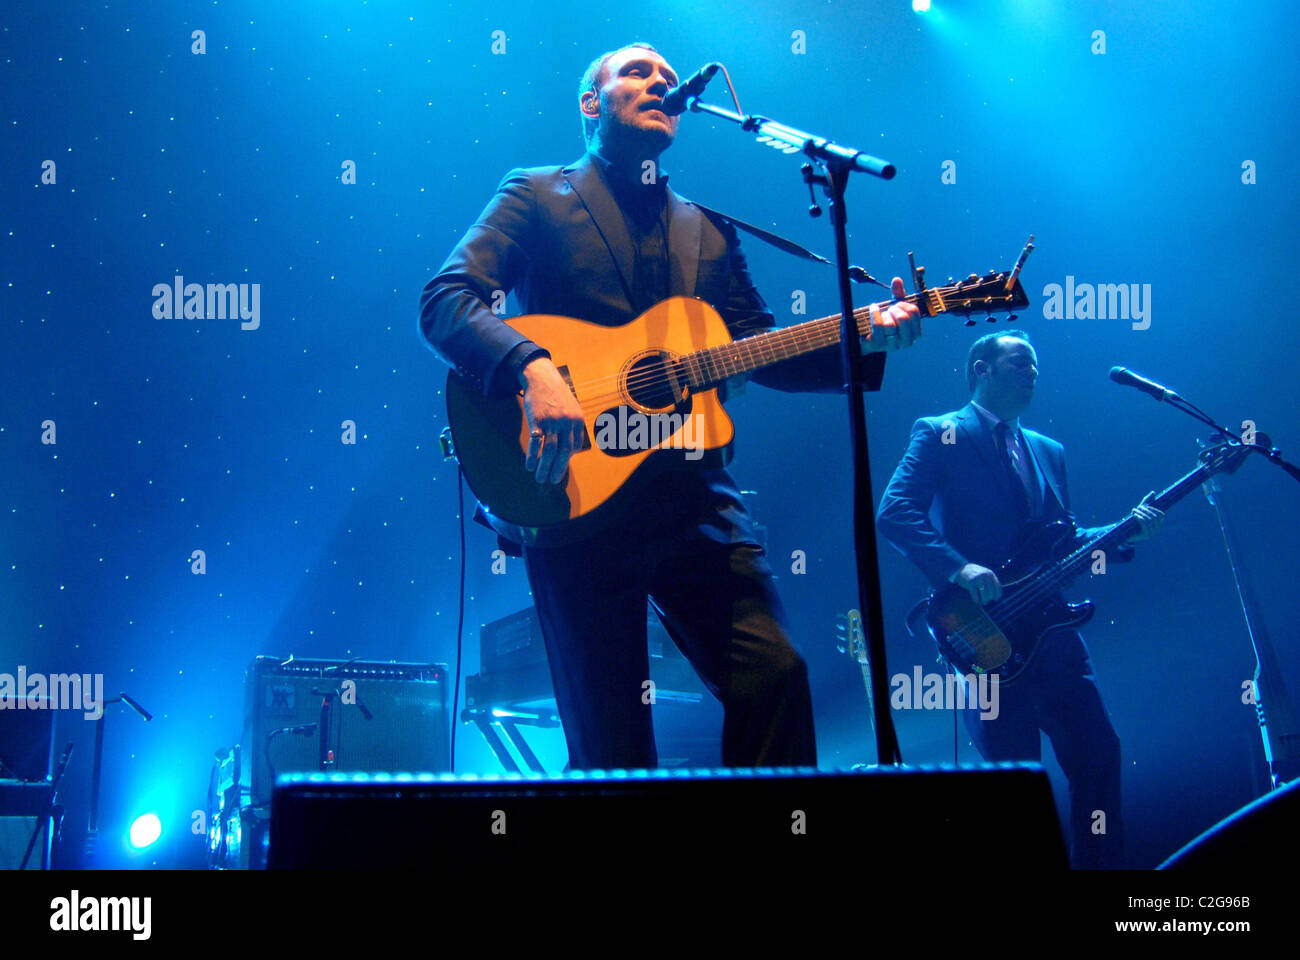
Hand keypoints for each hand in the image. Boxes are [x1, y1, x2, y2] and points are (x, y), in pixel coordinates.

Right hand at [519, 357, 584, 484]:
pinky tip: (529, 466)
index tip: (560, 468)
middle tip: (552, 481)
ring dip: (544, 467)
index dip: (567, 460)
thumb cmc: (555, 394)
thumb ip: (572, 426)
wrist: (541, 378)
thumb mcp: (571, 408)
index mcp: (578, 421)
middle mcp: (567, 423)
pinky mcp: (538, 421)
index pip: (574, 447)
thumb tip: (570, 447)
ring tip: (539, 478)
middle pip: (563, 453)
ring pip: (549, 452)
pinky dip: (532, 457)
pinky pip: (535, 444)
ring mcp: (552, 422)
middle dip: (558, 470)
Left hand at [862, 276, 921, 351]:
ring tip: (882, 314)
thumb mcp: (895, 309)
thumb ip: (898, 295)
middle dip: (894, 310)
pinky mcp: (879, 345)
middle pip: (903, 319)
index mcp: (916, 333)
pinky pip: (878, 326)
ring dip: (884, 315)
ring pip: (890, 324)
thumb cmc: (888, 321)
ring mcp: (893, 345)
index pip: (914, 312)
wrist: (871, 337)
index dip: (904, 304)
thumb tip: (897, 280)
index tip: (897, 305)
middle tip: (890, 309)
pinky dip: (875, 314)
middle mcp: (907, 342)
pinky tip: (873, 309)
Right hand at [955, 563, 1001, 604]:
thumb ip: (989, 581)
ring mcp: (978, 578)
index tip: (996, 599)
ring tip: (984, 603)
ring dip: (985, 600)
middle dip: (990, 598)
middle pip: (991, 591)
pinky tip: (977, 601)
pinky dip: (976, 599)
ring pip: (985, 593)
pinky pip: (975, 593)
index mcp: (990, 573)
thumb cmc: (974, 573)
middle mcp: (985, 575)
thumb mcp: (984, 574)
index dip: (998, 594)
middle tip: (987, 602)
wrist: (961, 568)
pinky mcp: (970, 582)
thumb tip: (994, 594)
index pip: (998, 586)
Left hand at [1126, 491, 1163, 541]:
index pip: (1162, 515)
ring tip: (1134, 510)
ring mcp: (1153, 533)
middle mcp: (1158, 529)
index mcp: (1159, 523)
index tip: (1146, 506)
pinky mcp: (1147, 536)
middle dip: (1146, 511)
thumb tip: (1153, 492)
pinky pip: (1145, 524)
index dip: (1154, 509)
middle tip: (1138, 507)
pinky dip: (1140, 518)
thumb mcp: (1142, 510)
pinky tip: (1134, 515)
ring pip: (1149, 520)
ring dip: (1141, 514)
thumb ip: (1147, 501)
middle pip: (1154, 517)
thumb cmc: (1135, 520)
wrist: (1127, 533)